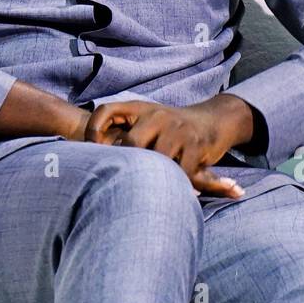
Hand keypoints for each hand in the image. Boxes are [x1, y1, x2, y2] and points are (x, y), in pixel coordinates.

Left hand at [83, 95, 253, 197]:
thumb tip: (88, 158)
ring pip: (157, 161)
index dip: (93, 130)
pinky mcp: (196, 144)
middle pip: (132, 144)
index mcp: (140, 109)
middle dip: (129, 166)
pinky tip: (182, 192)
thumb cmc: (172, 128)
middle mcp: (156, 115)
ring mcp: (177, 129)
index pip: (106, 111)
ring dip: (157, 179)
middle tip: (128, 182)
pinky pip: (181, 172)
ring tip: (154, 192)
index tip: (91, 151)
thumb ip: (125, 135)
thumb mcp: (149, 122)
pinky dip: (180, 185)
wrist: (215, 119)